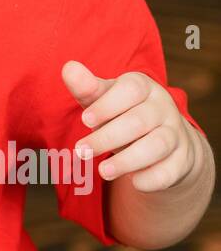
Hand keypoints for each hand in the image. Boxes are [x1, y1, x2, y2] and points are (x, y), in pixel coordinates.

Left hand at [62, 60, 198, 192]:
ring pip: (156, 146)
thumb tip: (68, 68)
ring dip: (127, 160)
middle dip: (107, 138)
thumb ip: (87, 88)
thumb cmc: (124, 115)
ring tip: (102, 171)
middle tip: (81, 151)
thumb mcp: (105, 100)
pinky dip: (151, 178)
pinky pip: (169, 171)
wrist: (166, 142)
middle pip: (138, 121)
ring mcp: (176, 134)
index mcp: (144, 87)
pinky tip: (133, 182)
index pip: (130, 90)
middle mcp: (163, 108)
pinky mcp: (182, 161)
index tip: (85, 120)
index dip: (107, 105)